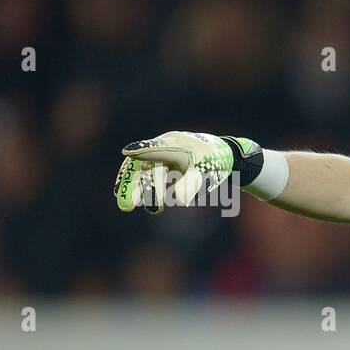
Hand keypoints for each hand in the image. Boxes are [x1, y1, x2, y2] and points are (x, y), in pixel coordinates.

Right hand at [113, 131, 234, 213]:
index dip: (142, 150)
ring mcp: (163, 155)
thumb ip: (191, 183)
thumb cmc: (215, 161)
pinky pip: (150, 176)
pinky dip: (144, 188)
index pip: (156, 147)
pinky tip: (141, 202)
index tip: (128, 152)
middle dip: (132, 184)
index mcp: (176, 143)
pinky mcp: (165, 164)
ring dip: (136, 189)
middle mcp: (164, 147)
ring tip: (128, 206)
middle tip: (126, 205)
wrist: (224, 155)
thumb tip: (180, 201)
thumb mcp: (205, 171)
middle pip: (143, 164)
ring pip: (144, 172)